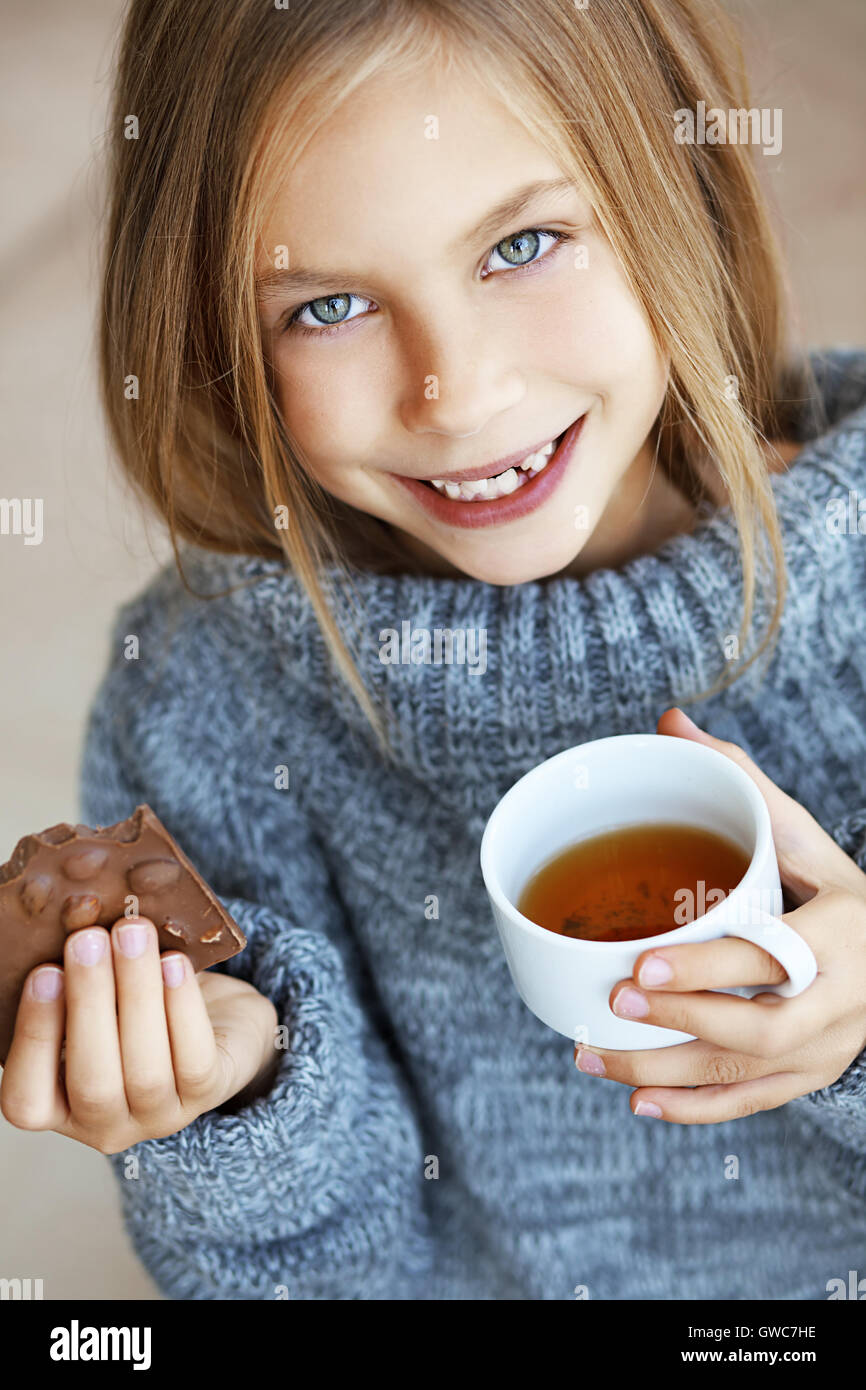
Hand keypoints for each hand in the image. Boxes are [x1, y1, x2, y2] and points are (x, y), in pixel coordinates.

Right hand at [0, 915, 278, 1152]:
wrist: (213, 1019)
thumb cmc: (136, 1004)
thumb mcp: (99, 997)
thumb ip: (75, 979)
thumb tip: (67, 922)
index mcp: (57, 1104)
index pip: (26, 1099)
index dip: (33, 1038)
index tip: (44, 972)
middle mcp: (104, 1123)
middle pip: (93, 1083)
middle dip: (89, 1002)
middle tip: (88, 939)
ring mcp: (158, 1116)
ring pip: (145, 1070)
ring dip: (137, 994)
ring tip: (133, 934)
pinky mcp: (208, 1094)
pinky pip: (195, 1059)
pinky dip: (183, 1007)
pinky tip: (174, 963)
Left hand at [573, 708, 865, 1123]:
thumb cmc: (840, 891)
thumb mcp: (804, 835)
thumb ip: (741, 782)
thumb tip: (670, 722)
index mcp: (841, 935)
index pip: (770, 960)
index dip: (703, 969)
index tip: (636, 966)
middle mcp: (841, 1001)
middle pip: (756, 1029)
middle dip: (677, 1021)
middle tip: (609, 1004)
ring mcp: (828, 1049)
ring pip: (744, 1075)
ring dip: (665, 1074)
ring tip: (593, 1055)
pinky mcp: (810, 1077)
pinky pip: (750, 1104)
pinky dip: (693, 1110)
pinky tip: (638, 1101)